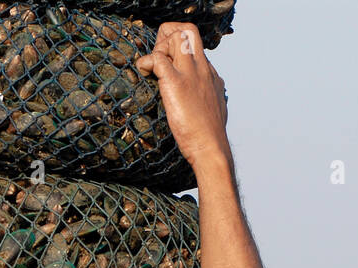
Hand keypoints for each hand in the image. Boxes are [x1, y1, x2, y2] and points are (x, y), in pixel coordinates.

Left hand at [136, 23, 231, 173]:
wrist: (211, 147)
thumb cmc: (209, 135)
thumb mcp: (213, 108)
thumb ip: (207, 96)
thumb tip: (205, 98)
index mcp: (210, 73)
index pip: (195, 45)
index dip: (177, 47)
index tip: (166, 61)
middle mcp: (202, 68)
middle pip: (189, 31)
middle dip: (168, 36)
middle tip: (157, 56)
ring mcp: (191, 73)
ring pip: (176, 37)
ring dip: (158, 47)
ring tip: (152, 68)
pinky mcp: (176, 83)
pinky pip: (158, 58)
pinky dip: (146, 61)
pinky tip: (144, 72)